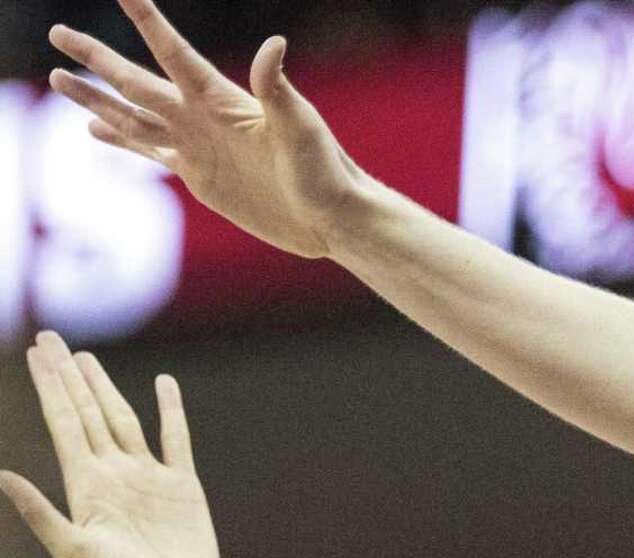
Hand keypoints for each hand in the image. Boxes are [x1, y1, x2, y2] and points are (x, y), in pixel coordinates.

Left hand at [1, 335, 218, 557]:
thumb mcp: (74, 553)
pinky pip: (176, 440)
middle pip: (85, 413)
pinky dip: (170, 411)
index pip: (63, 422)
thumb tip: (2, 475)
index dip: (49, 386)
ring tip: (85, 358)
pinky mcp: (183, 491)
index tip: (37, 352)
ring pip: (121, 420)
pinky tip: (165, 387)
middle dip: (68, 376)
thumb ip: (40, 513)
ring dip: (103, 389)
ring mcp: (148, 481)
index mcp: (86, 485)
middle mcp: (114, 476)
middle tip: (51, 339)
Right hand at [50, 2, 362, 261]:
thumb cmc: (325, 169)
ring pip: (132, 114)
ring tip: (57, 79)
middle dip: (96, 57)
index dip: (145, 19)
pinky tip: (96, 129)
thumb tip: (274, 44)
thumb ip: (278, 87)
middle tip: (58, 34)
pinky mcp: (198, 176)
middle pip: (135, 79)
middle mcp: (200, 115)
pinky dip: (121, 138)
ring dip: (95, 98)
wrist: (331, 217)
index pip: (171, 49)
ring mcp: (196, 144)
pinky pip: (149, 151)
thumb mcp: (301, 126)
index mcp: (220, 97)